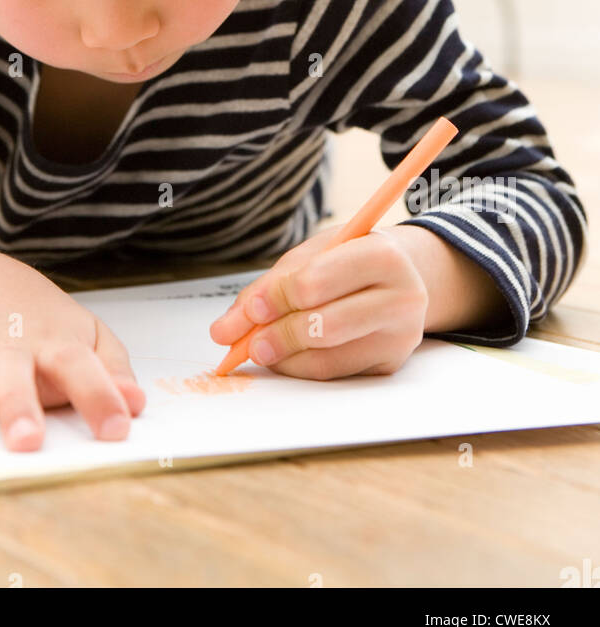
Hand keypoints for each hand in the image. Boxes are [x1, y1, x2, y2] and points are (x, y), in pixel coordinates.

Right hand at [0, 261, 144, 449]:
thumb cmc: (45, 326)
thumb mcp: (88, 337)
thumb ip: (112, 370)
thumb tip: (137, 405)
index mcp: (54, 343)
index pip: (81, 365)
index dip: (100, 395)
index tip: (117, 429)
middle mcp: (9, 346)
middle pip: (14, 374)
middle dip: (19, 407)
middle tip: (26, 441)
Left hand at [209, 223, 428, 378]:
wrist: (403, 274)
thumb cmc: (350, 258)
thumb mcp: (314, 255)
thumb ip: (270, 287)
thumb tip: (224, 330)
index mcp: (381, 254)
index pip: (316, 281)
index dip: (277, 297)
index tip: (251, 309)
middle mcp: (401, 296)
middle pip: (325, 324)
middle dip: (278, 334)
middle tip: (247, 342)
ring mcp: (400, 334)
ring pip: (328, 354)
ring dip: (284, 355)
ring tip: (260, 349)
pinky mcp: (391, 362)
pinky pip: (335, 372)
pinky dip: (300, 367)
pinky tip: (285, 357)